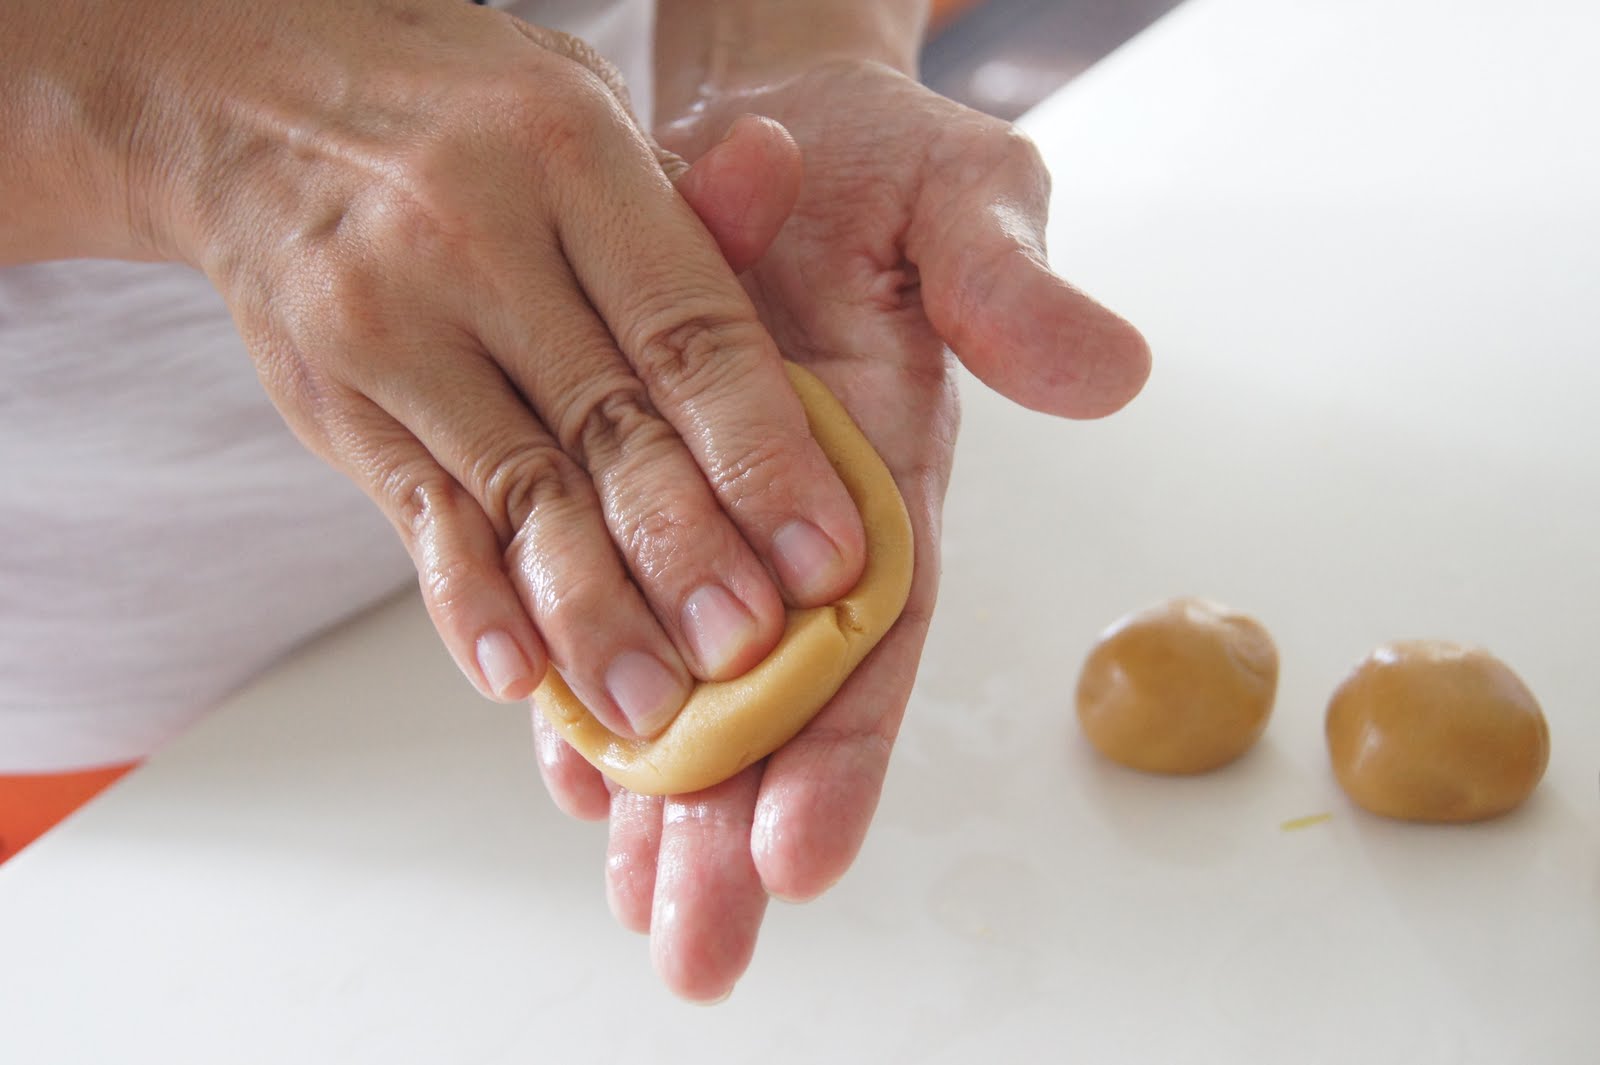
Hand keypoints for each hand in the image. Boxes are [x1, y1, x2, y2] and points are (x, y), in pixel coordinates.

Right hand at [107, 1, 874, 738]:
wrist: (258, 100)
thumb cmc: (464, 118)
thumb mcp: (585, 112)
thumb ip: (688, 190)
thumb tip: (779, 169)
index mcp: (569, 159)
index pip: (689, 329)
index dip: (764, 455)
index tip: (826, 558)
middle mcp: (474, 244)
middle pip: (606, 426)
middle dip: (685, 554)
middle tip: (746, 653)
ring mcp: (393, 329)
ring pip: (515, 492)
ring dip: (588, 611)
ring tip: (650, 709)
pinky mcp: (340, 403)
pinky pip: (418, 514)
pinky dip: (471, 600)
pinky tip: (518, 676)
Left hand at [535, 61, 1150, 998]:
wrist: (774, 131)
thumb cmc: (880, 169)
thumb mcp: (963, 202)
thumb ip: (1012, 292)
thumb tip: (1109, 370)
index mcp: (886, 479)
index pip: (876, 636)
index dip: (844, 748)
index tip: (801, 855)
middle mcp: (802, 529)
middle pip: (777, 701)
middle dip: (736, 827)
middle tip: (698, 949)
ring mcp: (720, 523)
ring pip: (692, 685)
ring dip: (663, 806)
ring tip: (639, 913)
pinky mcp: (647, 496)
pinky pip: (615, 612)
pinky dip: (590, 697)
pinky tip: (572, 780)